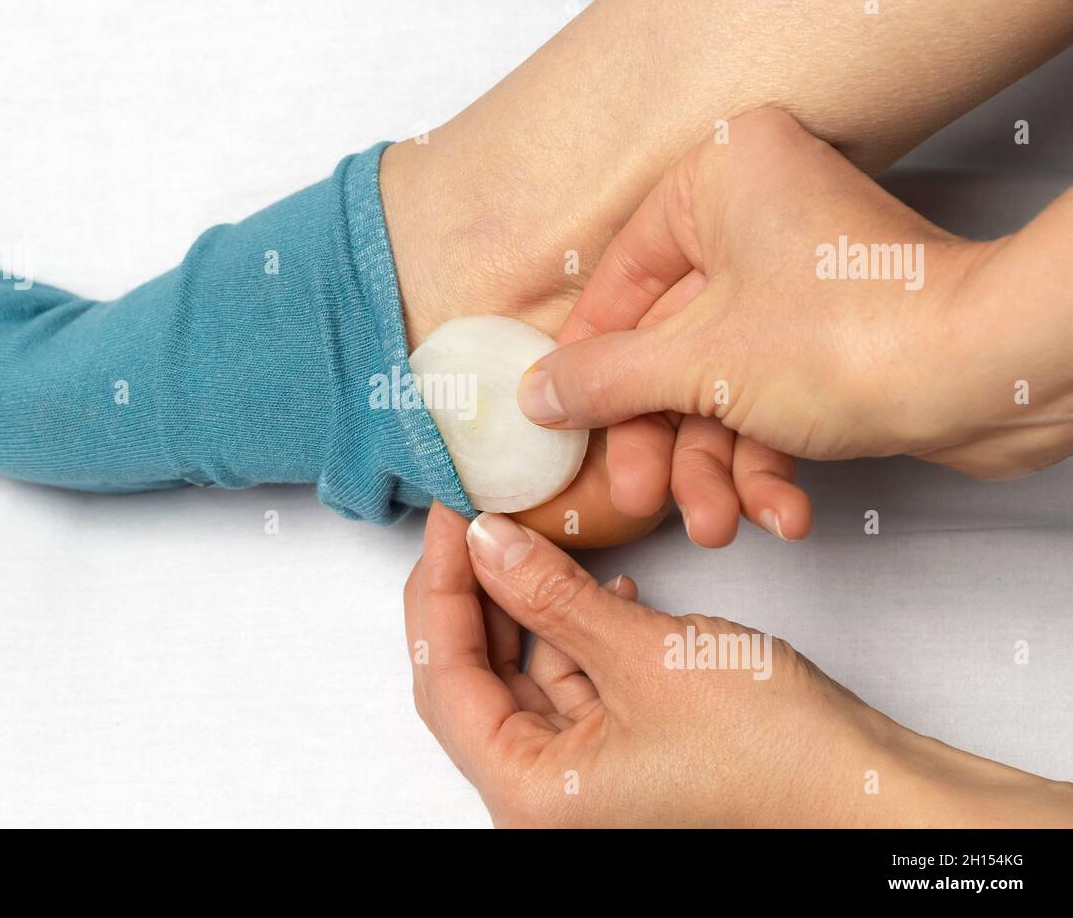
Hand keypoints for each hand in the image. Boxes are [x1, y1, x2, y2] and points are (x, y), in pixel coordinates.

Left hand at [405, 503, 1072, 826]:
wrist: (869, 788)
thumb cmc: (773, 754)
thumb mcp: (644, 655)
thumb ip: (552, 595)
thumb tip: (486, 541)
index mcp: (531, 792)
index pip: (443, 677)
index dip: (439, 587)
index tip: (448, 517)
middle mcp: (546, 792)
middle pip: (476, 674)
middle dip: (474, 590)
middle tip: (474, 515)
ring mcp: (585, 772)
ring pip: (524, 670)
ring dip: (526, 601)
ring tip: (523, 530)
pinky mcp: (623, 746)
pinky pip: (575, 678)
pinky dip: (575, 627)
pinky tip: (595, 582)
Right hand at [517, 108, 1072, 483]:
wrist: (994, 380)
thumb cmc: (857, 337)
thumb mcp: (696, 367)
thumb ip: (603, 380)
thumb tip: (538, 394)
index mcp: (718, 181)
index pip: (620, 281)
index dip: (588, 364)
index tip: (562, 417)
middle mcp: (759, 216)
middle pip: (669, 347)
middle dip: (664, 439)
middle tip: (642, 495)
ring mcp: (800, 278)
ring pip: (719, 383)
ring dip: (715, 466)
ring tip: (720, 522)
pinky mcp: (834, 334)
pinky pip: (771, 395)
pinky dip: (768, 458)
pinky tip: (780, 511)